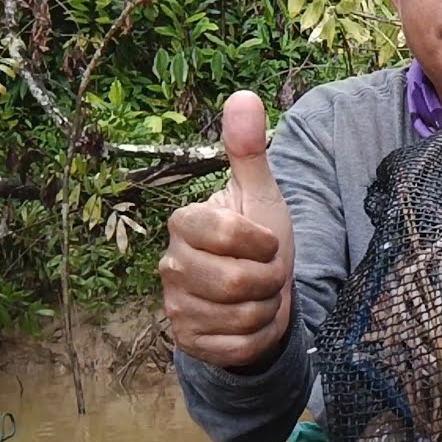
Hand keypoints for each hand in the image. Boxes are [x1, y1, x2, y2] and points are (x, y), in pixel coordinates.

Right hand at [158, 91, 294, 369]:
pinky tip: (253, 321)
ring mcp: (176, 306)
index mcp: (185, 224)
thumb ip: (249, 151)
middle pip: (238, 281)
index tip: (267, 242)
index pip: (228, 234)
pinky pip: (238, 346)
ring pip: (242, 316)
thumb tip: (244, 95)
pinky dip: (259, 336)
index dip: (262, 242)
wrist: (260, 294)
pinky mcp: (188, 342)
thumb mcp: (261, 196)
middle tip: (269, 271)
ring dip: (267, 307)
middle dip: (271, 279)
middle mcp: (170, 265)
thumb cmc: (260, 240)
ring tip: (260, 294)